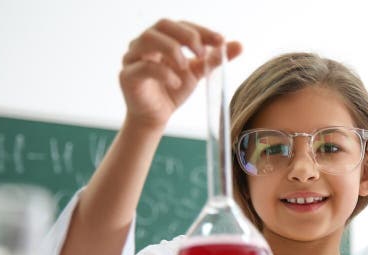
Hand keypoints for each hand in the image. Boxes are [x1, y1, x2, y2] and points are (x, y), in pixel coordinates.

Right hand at [119, 19, 242, 130]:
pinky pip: (143, 67)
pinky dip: (163, 73)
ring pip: (148, 39)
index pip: (181, 25)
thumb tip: (240, 45)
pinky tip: (176, 82)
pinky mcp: (127, 76)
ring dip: (172, 49)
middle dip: (186, 36)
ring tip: (186, 66)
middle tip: (202, 53)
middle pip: (163, 25)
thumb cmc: (173, 90)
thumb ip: (215, 59)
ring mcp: (133, 57)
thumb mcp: (198, 72)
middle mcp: (145, 43)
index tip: (221, 41)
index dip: (201, 30)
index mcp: (163, 38)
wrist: (157, 117)